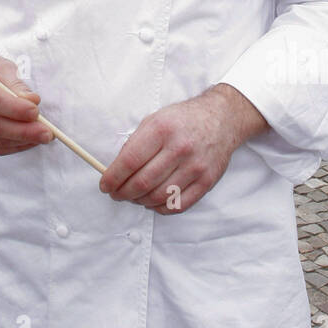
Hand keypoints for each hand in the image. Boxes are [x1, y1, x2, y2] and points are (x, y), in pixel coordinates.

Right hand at [0, 54, 53, 155]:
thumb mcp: (3, 65)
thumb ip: (16, 82)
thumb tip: (31, 100)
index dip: (15, 109)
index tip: (36, 111)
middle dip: (24, 130)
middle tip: (47, 131)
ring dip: (22, 140)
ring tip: (42, 135)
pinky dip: (14, 147)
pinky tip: (29, 140)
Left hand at [99, 84, 266, 214]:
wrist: (222, 119)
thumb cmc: (183, 120)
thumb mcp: (155, 119)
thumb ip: (136, 143)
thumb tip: (116, 170)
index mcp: (161, 129)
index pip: (130, 161)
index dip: (113, 177)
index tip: (105, 185)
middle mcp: (179, 148)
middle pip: (142, 183)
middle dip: (123, 193)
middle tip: (116, 194)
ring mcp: (195, 166)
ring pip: (158, 197)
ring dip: (139, 201)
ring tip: (133, 197)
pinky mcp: (207, 181)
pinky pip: (178, 204)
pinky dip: (160, 208)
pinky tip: (152, 201)